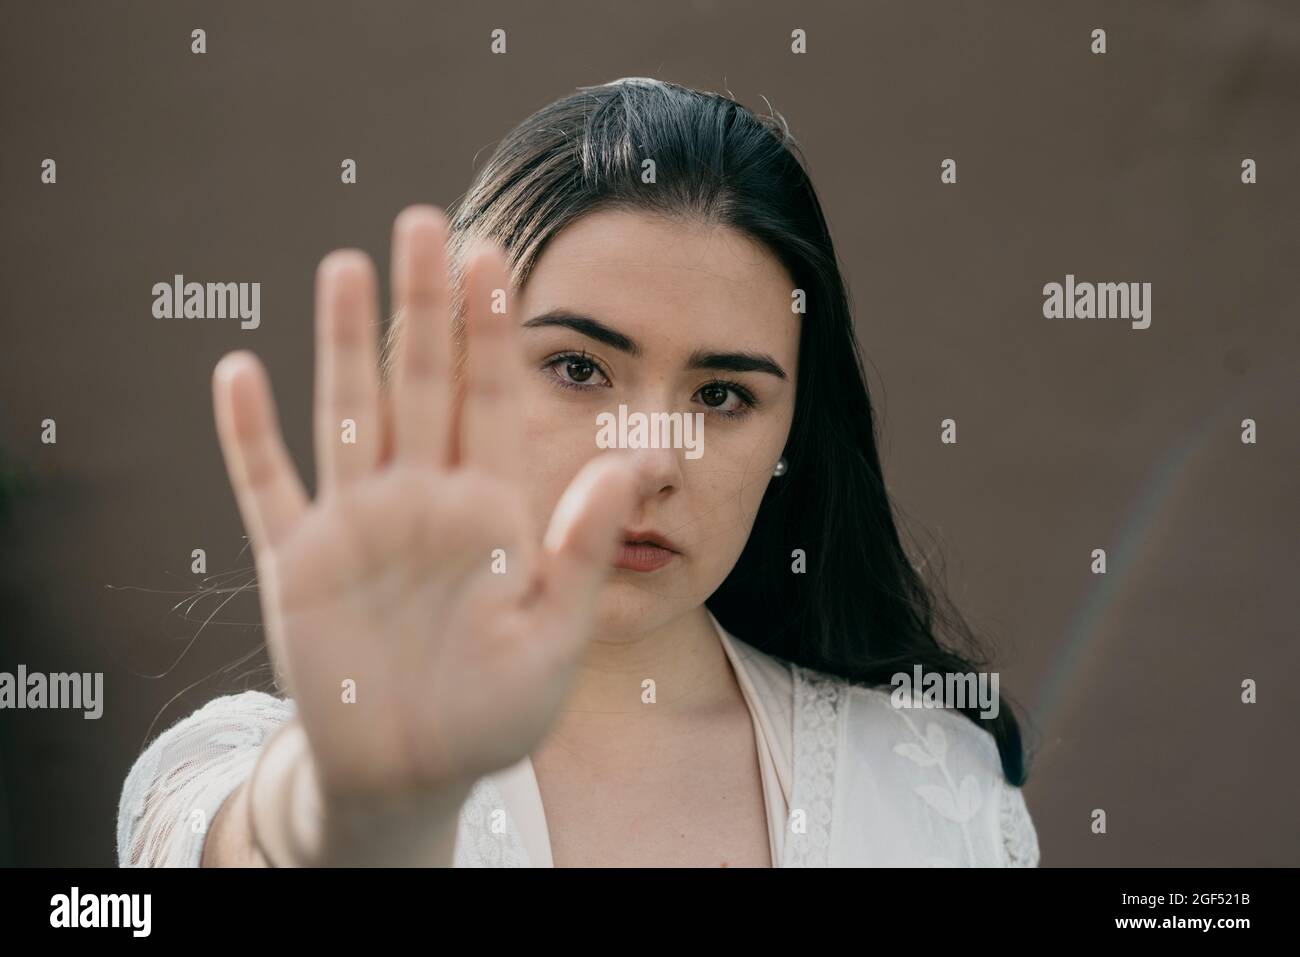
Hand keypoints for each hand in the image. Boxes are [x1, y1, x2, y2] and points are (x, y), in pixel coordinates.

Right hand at [212, 205, 636, 822]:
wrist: (415, 772)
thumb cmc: (494, 709)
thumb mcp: (555, 633)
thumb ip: (583, 546)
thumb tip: (631, 462)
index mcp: (491, 509)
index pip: (492, 401)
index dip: (493, 333)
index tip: (499, 258)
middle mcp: (422, 499)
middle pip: (421, 384)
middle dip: (425, 308)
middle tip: (428, 221)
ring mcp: (356, 525)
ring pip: (348, 415)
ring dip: (344, 345)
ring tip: (348, 265)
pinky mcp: (296, 564)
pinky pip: (267, 490)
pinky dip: (249, 437)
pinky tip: (239, 373)